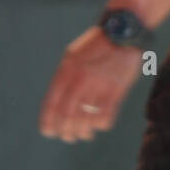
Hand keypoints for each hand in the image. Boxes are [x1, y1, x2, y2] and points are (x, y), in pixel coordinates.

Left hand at [39, 26, 144, 142]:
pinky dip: (100, 125)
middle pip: (68, 113)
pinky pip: (106, 115)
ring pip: (86, 118)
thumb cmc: (97, 46)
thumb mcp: (74, 56)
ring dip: (83, 131)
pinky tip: (99, 126)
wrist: (122, 32)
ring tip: (83, 135)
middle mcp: (81, 77)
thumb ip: (66, 77)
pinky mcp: (117, 89)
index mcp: (67, 69)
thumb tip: (58, 104)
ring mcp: (100, 84)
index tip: (48, 132)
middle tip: (67, 137)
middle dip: (66, 130)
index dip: (49, 119)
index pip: (53, 101)